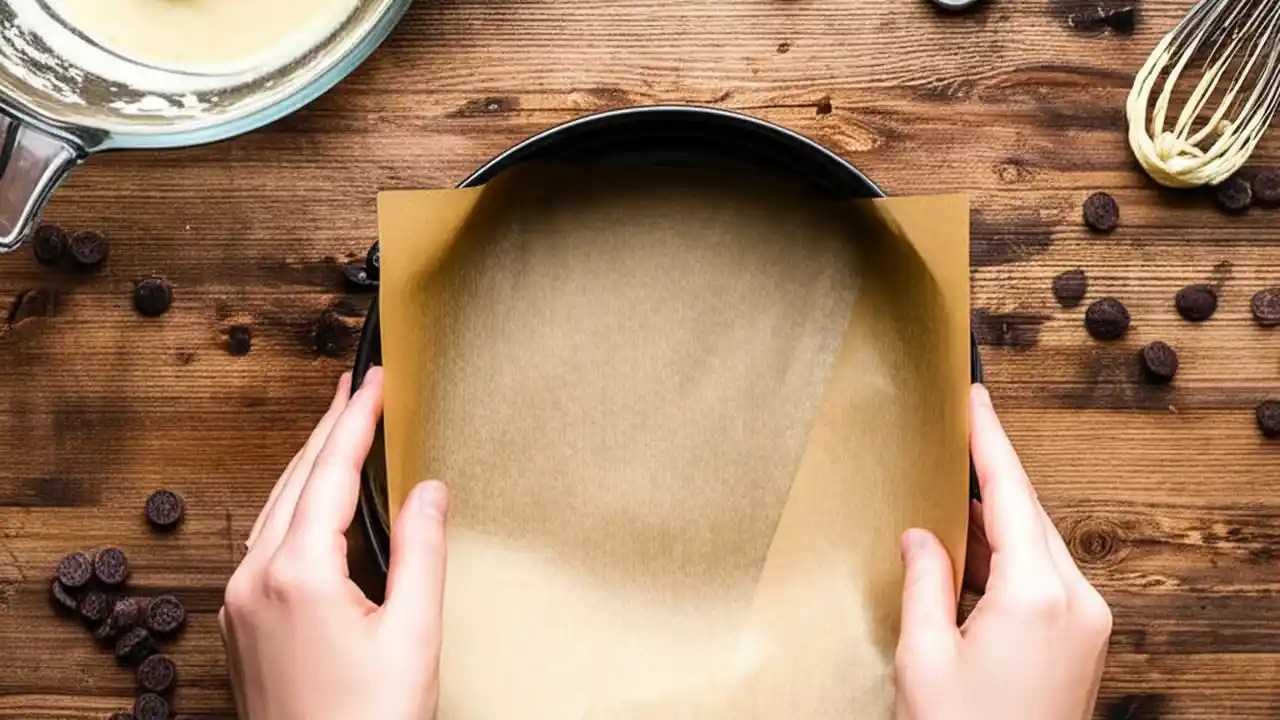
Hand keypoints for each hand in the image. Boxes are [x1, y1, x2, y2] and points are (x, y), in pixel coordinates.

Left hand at [220, 368, 449, 719]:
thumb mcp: (414, 636)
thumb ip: (422, 553)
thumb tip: (429, 490)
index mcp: (298, 575)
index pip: (330, 472)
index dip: (357, 419)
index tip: (376, 379)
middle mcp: (256, 581)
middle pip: (295, 480)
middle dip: (328, 428)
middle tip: (356, 386)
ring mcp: (240, 604)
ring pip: (275, 509)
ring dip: (308, 463)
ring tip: (337, 427)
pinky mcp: (241, 626)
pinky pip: (265, 542)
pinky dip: (294, 505)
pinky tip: (313, 502)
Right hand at [895, 384, 1111, 719]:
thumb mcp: (923, 657)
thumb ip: (924, 582)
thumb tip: (922, 537)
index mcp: (1035, 596)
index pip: (1010, 494)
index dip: (989, 440)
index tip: (976, 398)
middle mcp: (1075, 602)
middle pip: (1030, 515)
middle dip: (989, 479)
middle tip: (955, 443)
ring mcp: (1087, 624)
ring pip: (1039, 545)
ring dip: (997, 522)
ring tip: (951, 505)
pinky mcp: (1083, 643)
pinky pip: (1047, 576)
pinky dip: (1010, 557)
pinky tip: (973, 555)